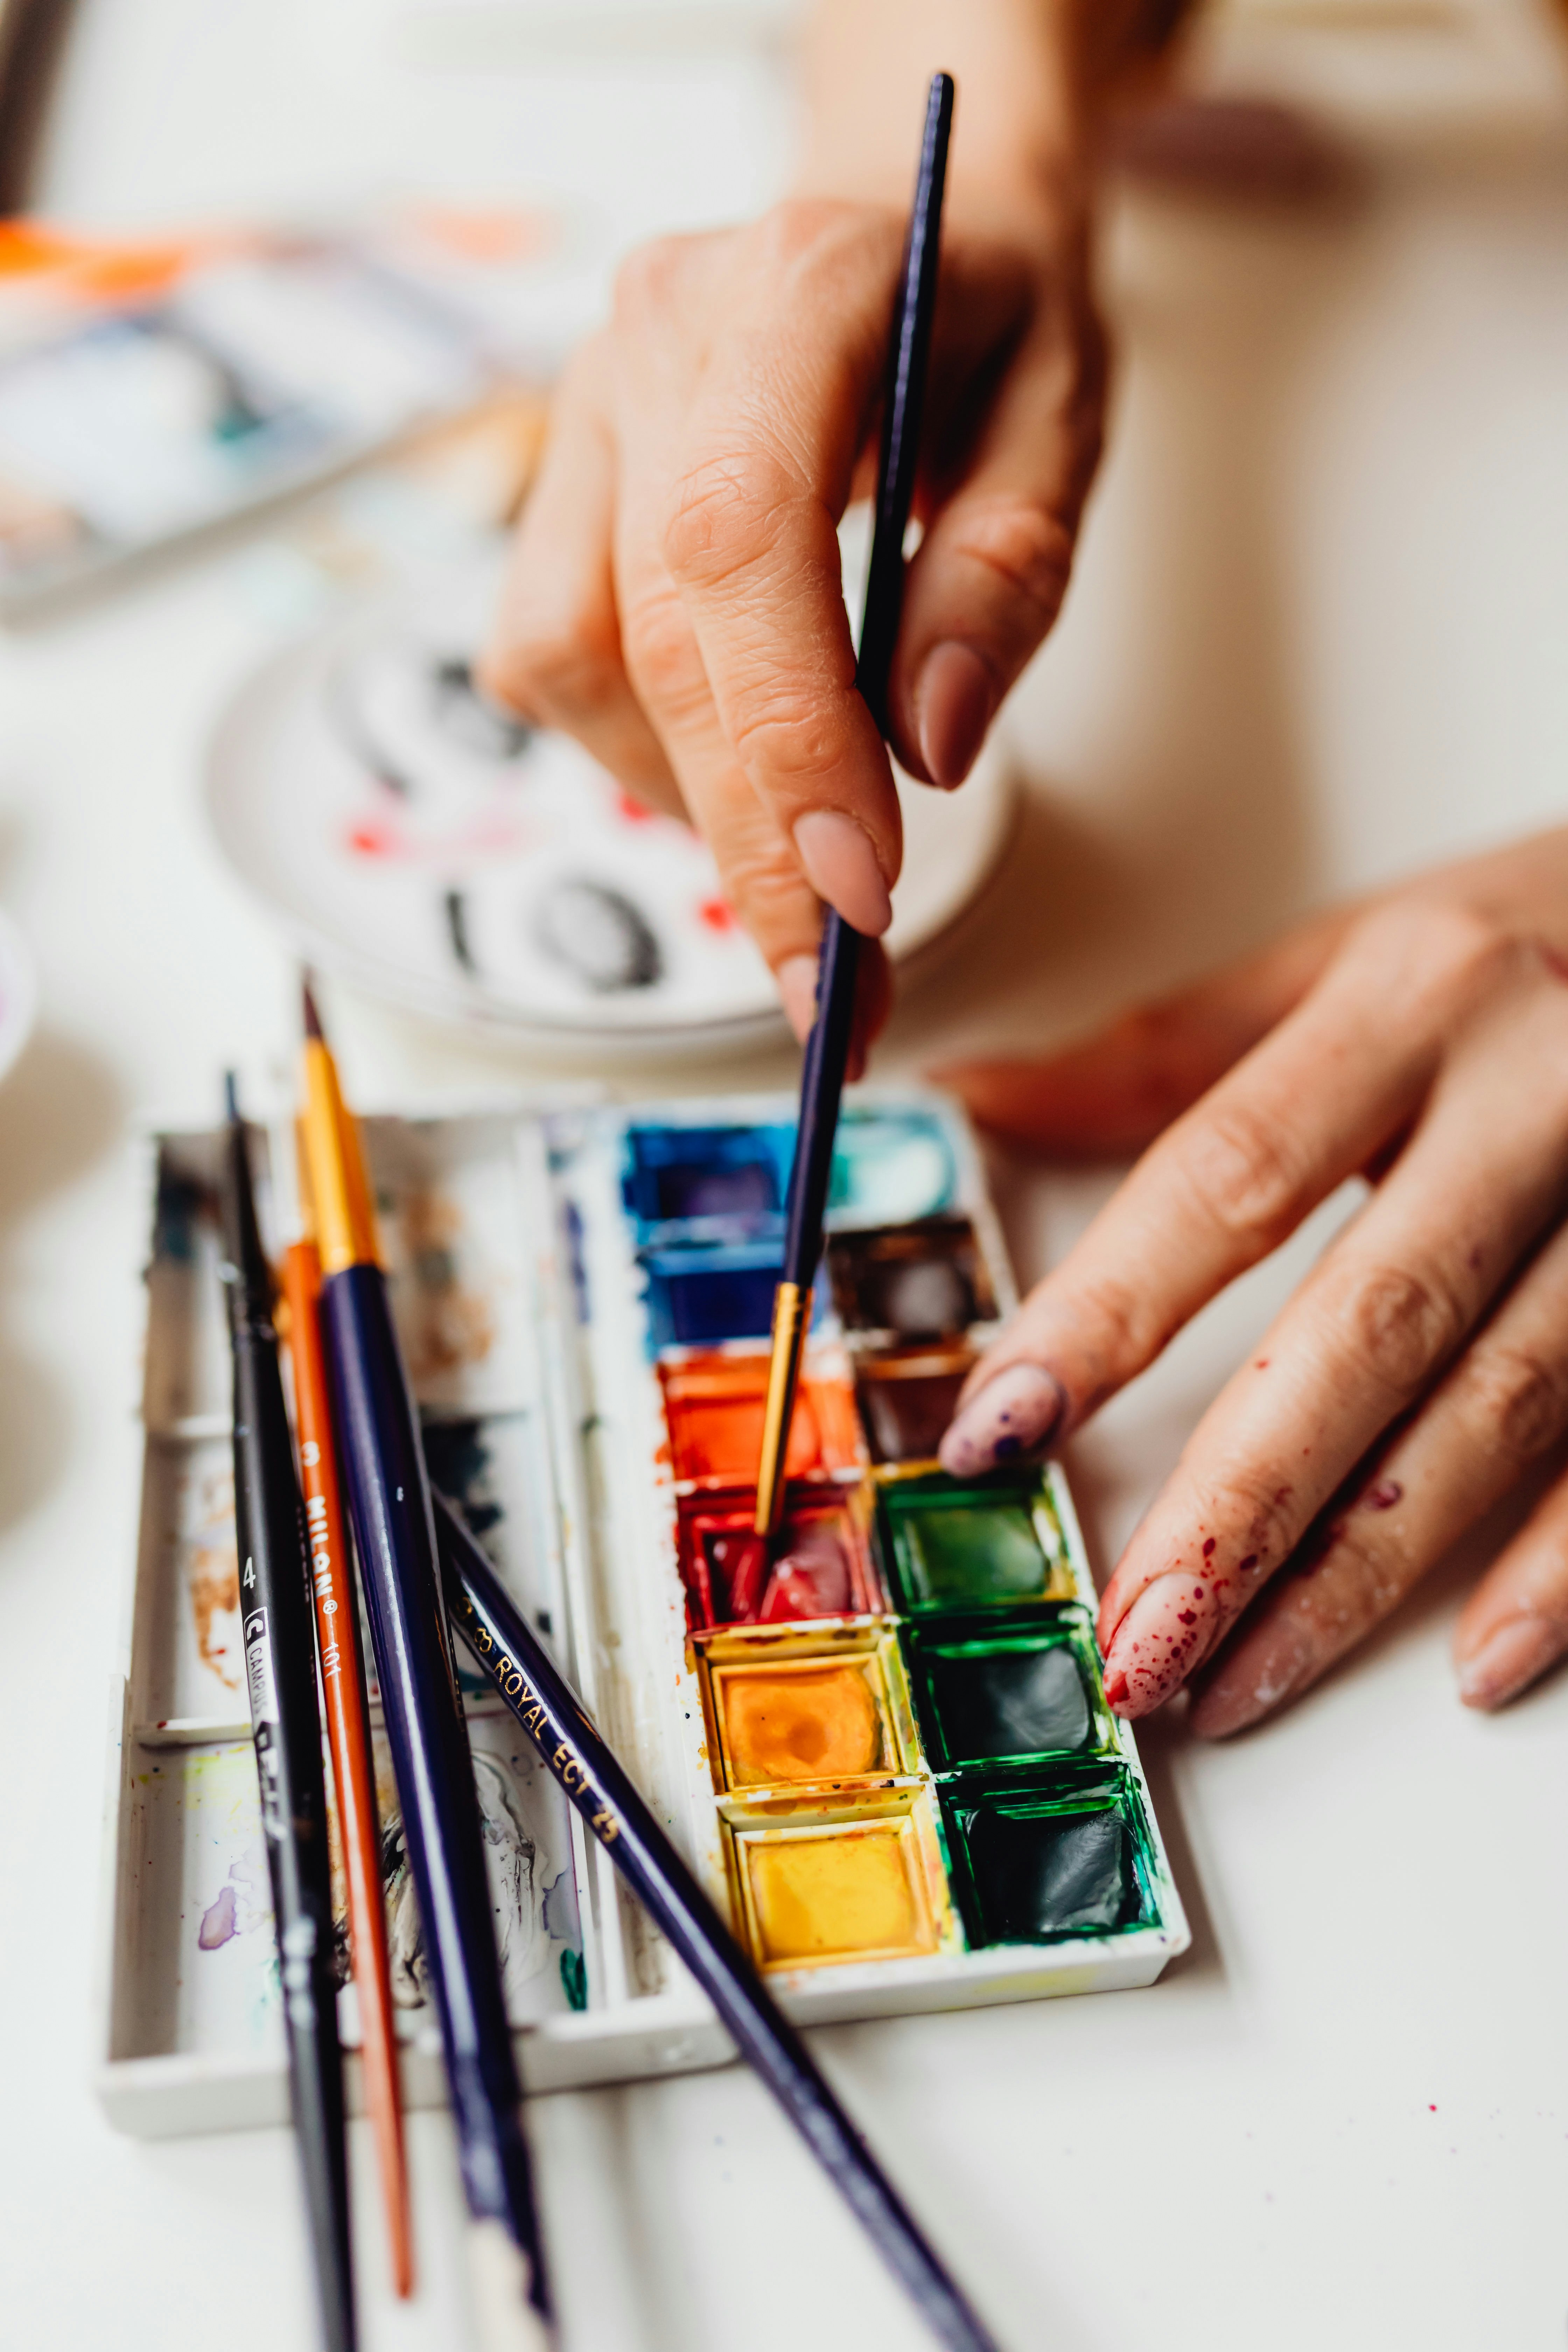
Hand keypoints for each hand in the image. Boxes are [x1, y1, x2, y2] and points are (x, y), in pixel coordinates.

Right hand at [478, 192, 1103, 1042]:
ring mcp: (582, 410)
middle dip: (750, 845)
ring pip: (574, 668)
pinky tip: (740, 760)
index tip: (856, 897)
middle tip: (840, 992)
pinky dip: (647, 749)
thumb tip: (926, 746)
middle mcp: (651, 339)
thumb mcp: (1066, 419)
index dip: (784, 738)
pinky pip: (553, 664)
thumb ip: (1004, 576)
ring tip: (806, 852)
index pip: (738, 544)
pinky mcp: (557, 488)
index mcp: (790, 289)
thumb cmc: (992, 316)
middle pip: (657, 639)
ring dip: (691, 799)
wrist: (907, 215)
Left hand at [938, 829, 1567, 1733]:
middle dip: (1241, 1500)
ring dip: (1363, 1570)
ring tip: (1238, 1675)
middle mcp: (1537, 1095)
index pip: (1228, 1174)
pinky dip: (1557, 1568)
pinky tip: (1473, 1658)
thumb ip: (1165, 1050)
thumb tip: (977, 1099)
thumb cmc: (1524, 944)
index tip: (1003, 1425)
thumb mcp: (1349, 954)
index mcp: (1417, 996)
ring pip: (1495, 1412)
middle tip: (1135, 1633)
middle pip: (1368, 1324)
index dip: (1109, 1311)